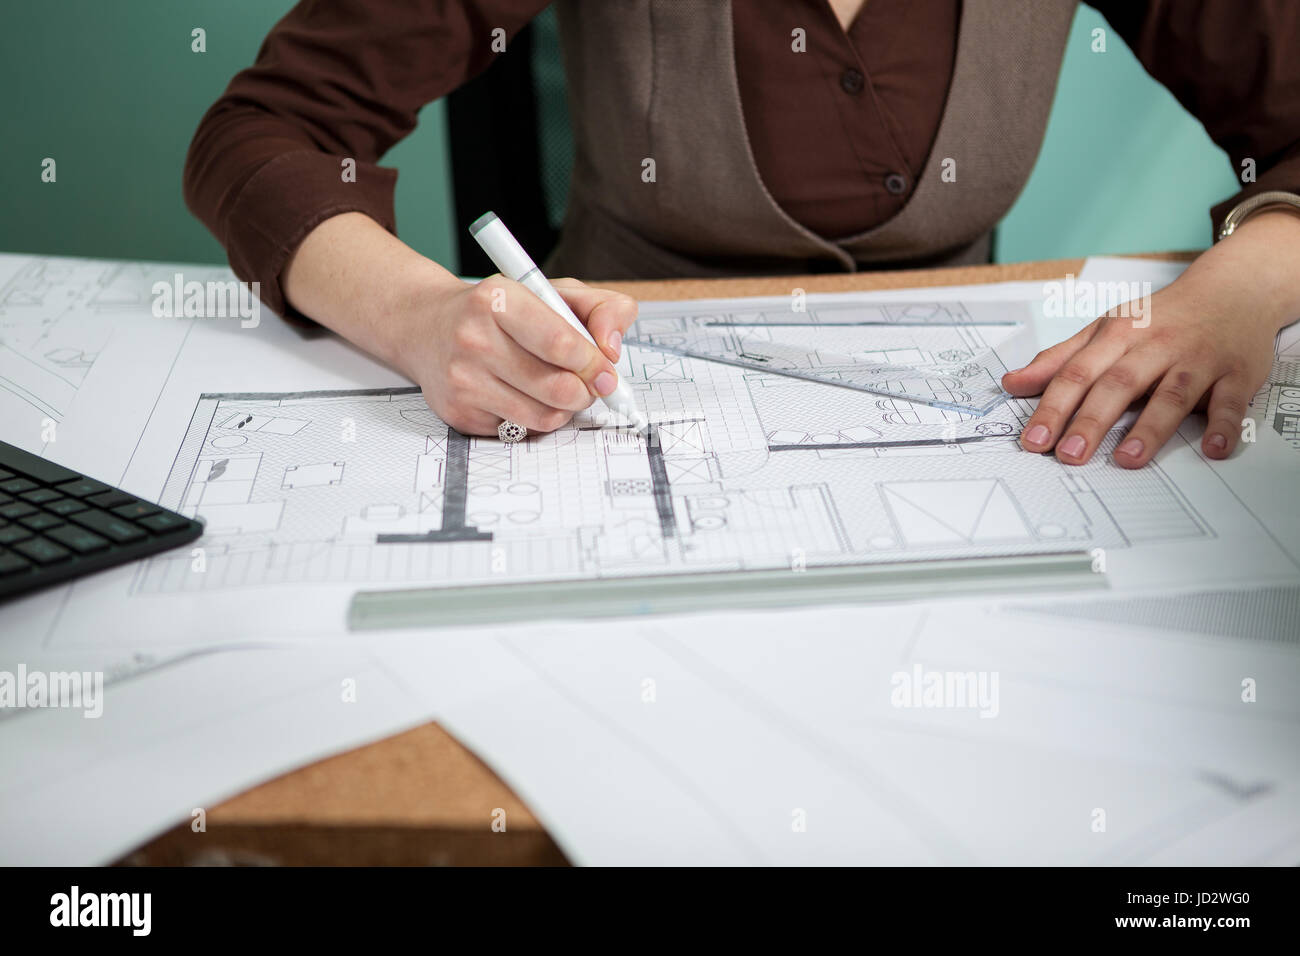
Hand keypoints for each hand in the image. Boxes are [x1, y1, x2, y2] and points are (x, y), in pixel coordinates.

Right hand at [395, 273, 637, 435]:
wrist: (429, 327)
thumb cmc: (500, 311)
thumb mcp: (552, 292)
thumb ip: (601, 308)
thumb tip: (612, 349)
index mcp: (499, 300)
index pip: (561, 343)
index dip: (594, 363)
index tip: (606, 370)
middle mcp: (474, 339)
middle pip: (557, 387)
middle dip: (585, 392)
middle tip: (588, 385)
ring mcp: (463, 380)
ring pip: (543, 416)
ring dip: (563, 408)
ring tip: (556, 388)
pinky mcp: (459, 413)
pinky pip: (520, 430)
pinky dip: (533, 418)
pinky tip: (522, 395)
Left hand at [1003, 211, 1299, 467]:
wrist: (1233, 289)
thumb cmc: (1160, 318)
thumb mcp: (1104, 330)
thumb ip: (1058, 359)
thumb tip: (1012, 383)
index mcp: (1118, 336)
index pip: (1077, 374)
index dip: (1053, 408)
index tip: (1034, 440)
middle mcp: (1156, 347)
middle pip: (1119, 385)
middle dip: (1091, 421)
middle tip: (1068, 455)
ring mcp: (1198, 360)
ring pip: (1172, 394)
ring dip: (1150, 428)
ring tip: (1127, 459)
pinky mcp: (1236, 374)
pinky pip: (1231, 402)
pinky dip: (1224, 425)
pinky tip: (1213, 449)